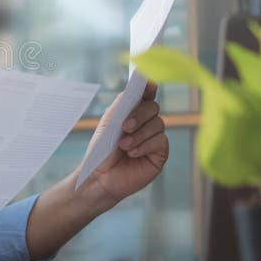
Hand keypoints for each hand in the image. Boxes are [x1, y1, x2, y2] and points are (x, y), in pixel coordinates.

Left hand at [77, 83, 168, 208]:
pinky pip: (161, 141)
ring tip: (124, 146)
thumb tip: (135, 87)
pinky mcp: (160, 154)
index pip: (145, 96)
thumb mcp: (108, 124)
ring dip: (139, 134)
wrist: (100, 177)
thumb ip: (122, 104)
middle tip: (125, 127)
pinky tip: (132, 154)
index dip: (149, 87)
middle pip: (153, 108)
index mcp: (132, 114)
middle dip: (140, 115)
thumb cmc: (102, 151)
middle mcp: (146, 124)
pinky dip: (145, 145)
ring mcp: (154, 138)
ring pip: (158, 124)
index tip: (149, 83)